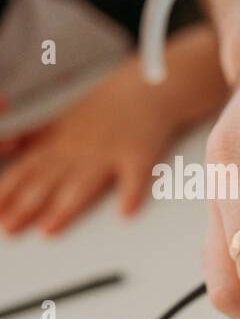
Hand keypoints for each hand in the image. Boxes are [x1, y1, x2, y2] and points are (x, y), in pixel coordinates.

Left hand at [0, 24, 226, 236]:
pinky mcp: (139, 156)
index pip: (27, 169)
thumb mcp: (63, 118)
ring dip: (65, 207)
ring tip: (49, 229)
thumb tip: (10, 146)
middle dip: (26, 206)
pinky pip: (135, 177)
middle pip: (49, 180)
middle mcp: (80, 149)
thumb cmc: (108, 107)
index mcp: (61, 142)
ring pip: (83, 183)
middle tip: (10, 228)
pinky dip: (131, 194)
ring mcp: (109, 153)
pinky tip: (125, 212)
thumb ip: (37, 137)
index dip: (8, 191)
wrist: (145, 89)